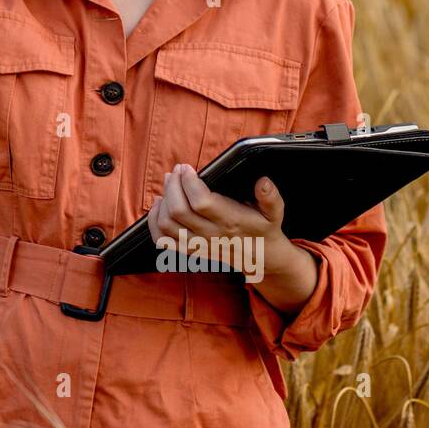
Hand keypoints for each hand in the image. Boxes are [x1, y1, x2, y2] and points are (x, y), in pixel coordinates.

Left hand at [147, 163, 287, 271]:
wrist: (262, 260)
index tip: (186, 167)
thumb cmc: (264, 230)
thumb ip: (271, 198)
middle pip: (178, 210)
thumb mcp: (274, 213)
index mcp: (230, 221)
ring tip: (169, 183)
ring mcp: (198, 244)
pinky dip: (154, 223)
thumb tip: (264, 182)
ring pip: (167, 224)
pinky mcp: (190, 250)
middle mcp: (211, 234)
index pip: (201, 202)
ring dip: (162, 201)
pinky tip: (158, 206)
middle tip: (175, 171)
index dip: (188, 182)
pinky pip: (162, 241)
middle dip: (172, 186)